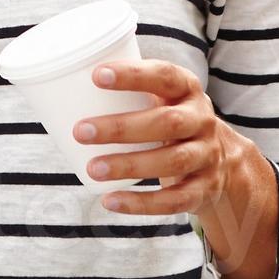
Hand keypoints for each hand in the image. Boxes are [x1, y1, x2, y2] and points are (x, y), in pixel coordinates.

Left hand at [74, 59, 278, 278]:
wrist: (222, 159)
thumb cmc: (169, 120)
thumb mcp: (160, 99)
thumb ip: (125, 93)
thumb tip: (55, 88)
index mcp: (187, 90)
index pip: (165, 76)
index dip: (133, 75)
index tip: (96, 75)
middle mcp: (202, 120)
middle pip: (167, 122)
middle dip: (122, 127)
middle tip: (81, 131)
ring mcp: (207, 156)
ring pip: (171, 162)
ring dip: (129, 165)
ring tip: (92, 168)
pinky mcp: (204, 189)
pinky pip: (175, 200)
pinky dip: (141, 203)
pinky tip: (111, 201)